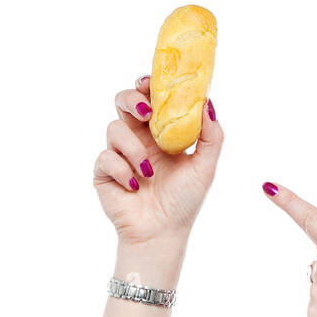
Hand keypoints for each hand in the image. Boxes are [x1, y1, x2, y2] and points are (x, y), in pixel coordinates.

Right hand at [93, 74, 223, 247]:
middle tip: (145, 111)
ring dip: (134, 149)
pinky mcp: (105, 171)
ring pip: (114, 128)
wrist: (161, 234)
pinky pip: (107, 158)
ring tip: (149, 172)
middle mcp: (137, 139)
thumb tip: (208, 103)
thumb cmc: (184, 202)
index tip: (153, 82)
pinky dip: (123, 171)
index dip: (148, 85)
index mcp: (160, 134)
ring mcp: (119, 154)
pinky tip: (136, 187)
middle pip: (123, 101)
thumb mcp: (205, 167)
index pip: (149, 98)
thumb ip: (211, 136)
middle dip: (131, 99)